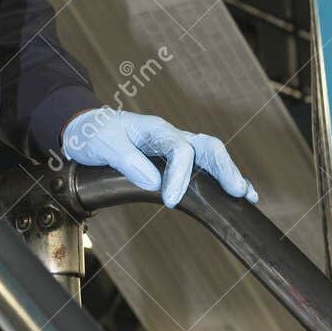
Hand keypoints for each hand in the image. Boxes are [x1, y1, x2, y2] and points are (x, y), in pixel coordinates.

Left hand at [61, 107, 257, 208]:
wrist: (85, 129)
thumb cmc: (94, 133)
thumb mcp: (104, 145)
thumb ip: (128, 161)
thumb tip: (155, 182)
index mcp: (156, 129)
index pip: (179, 150)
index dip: (180, 176)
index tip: (172, 201)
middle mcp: (171, 137)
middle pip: (207, 147)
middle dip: (224, 169)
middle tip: (235, 192)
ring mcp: (176, 148)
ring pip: (210, 156)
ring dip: (229, 174)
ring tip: (246, 196)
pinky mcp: (174, 161)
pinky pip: (203, 167)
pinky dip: (222, 179)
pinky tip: (237, 194)